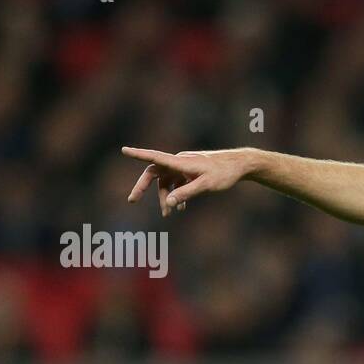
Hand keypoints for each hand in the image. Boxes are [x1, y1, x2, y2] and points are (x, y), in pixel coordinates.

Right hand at [122, 146, 252, 216]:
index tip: (123, 150)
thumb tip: (169, 202)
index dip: (138, 154)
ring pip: (166, 181)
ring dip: (165, 197)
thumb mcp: (206, 185)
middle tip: (132, 200)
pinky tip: (180, 209)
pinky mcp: (190, 172)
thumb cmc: (224, 174)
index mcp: (180, 162)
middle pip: (155, 172)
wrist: (239, 165)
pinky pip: (177, 183)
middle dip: (143, 187)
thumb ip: (187, 193)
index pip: (155, 157)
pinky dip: (176, 195)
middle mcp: (179, 162)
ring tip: (168, 214)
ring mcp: (184, 167)